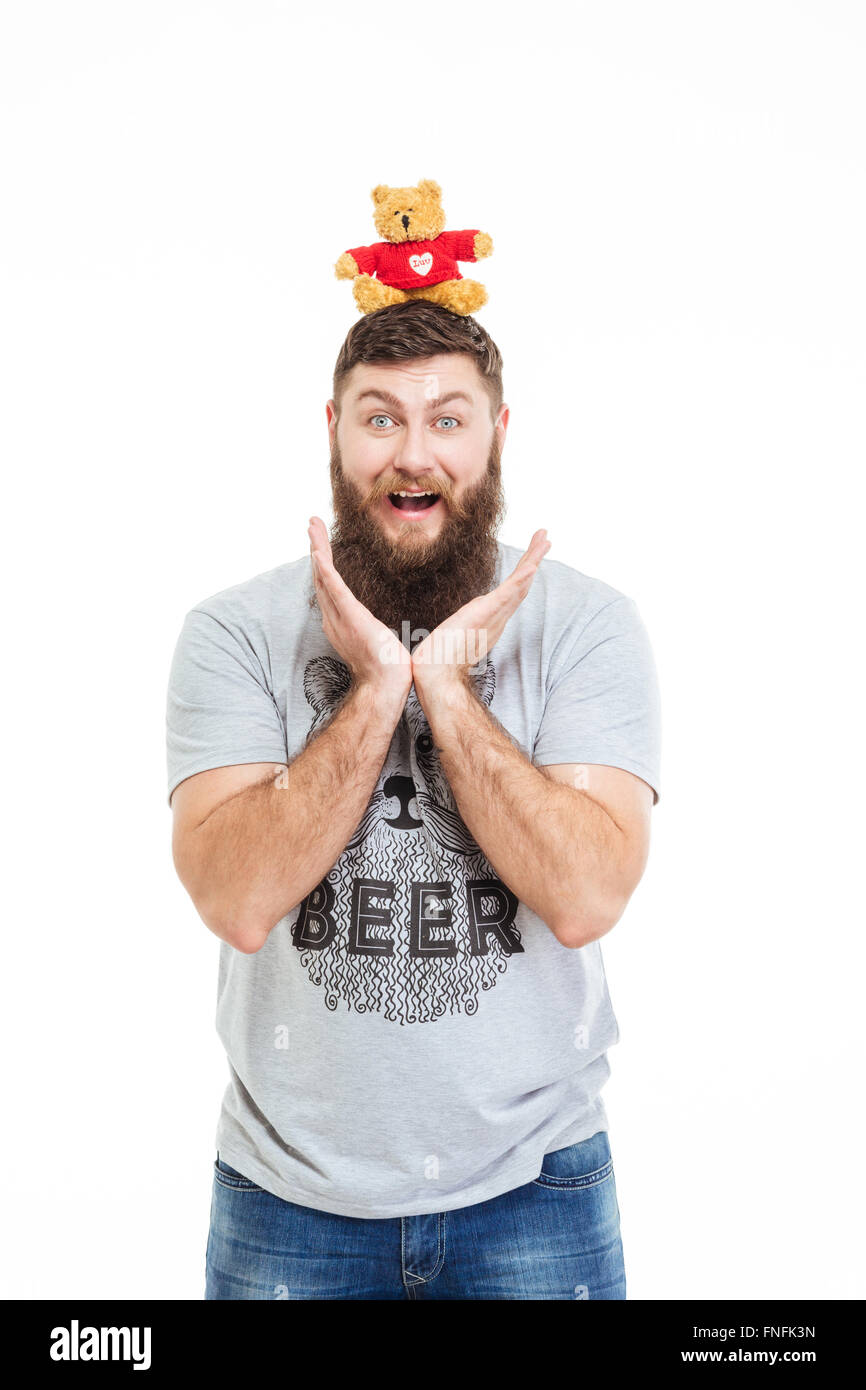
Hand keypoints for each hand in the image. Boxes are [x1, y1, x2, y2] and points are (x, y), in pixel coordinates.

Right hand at [308, 517, 412, 698]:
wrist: (386, 686)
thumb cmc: (387, 669)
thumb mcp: (380, 640)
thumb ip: (377, 627)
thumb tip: (386, 621)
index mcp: (341, 623)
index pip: (329, 587)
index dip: (322, 563)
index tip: (321, 544)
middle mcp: (334, 619)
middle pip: (320, 576)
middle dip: (316, 548)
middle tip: (312, 524)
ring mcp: (340, 618)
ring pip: (323, 576)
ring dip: (317, 548)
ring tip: (312, 526)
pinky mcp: (351, 617)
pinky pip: (334, 588)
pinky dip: (325, 568)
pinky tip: (318, 551)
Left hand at [411, 529, 550, 692]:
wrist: (435, 674)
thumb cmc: (439, 660)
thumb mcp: (451, 636)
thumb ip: (458, 628)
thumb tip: (455, 626)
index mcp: (491, 620)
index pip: (511, 592)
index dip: (524, 574)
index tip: (532, 558)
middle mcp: (497, 617)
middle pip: (521, 584)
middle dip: (533, 559)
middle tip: (545, 538)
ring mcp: (493, 616)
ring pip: (519, 584)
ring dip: (533, 560)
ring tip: (544, 540)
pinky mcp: (485, 615)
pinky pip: (507, 595)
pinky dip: (521, 580)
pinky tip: (532, 566)